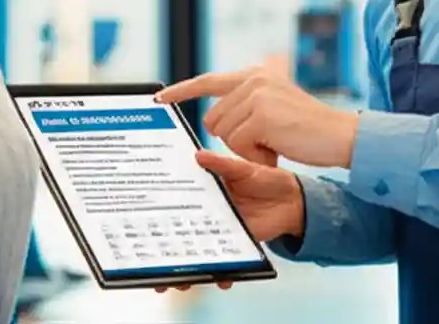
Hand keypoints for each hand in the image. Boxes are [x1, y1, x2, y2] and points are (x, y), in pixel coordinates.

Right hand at [155, 151, 303, 293]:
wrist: (294, 199)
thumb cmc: (267, 179)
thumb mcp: (244, 169)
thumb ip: (222, 165)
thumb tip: (198, 156)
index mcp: (207, 194)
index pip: (177, 203)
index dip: (161, 213)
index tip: (145, 221)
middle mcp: (210, 215)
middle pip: (183, 234)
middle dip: (169, 252)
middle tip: (157, 264)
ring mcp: (223, 232)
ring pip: (200, 252)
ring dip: (190, 268)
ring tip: (182, 282)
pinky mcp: (238, 245)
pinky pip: (225, 261)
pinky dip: (222, 273)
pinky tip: (220, 280)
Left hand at [158, 67, 359, 167]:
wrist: (341, 136)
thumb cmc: (308, 131)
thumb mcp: (274, 110)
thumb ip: (247, 106)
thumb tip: (214, 123)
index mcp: (256, 76)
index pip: (209, 81)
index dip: (182, 90)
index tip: (160, 98)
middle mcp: (254, 79)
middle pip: (214, 120)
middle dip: (235, 141)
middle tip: (266, 145)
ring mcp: (257, 94)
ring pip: (224, 134)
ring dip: (247, 150)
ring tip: (276, 145)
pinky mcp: (261, 114)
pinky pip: (238, 145)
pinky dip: (255, 155)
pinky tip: (278, 150)